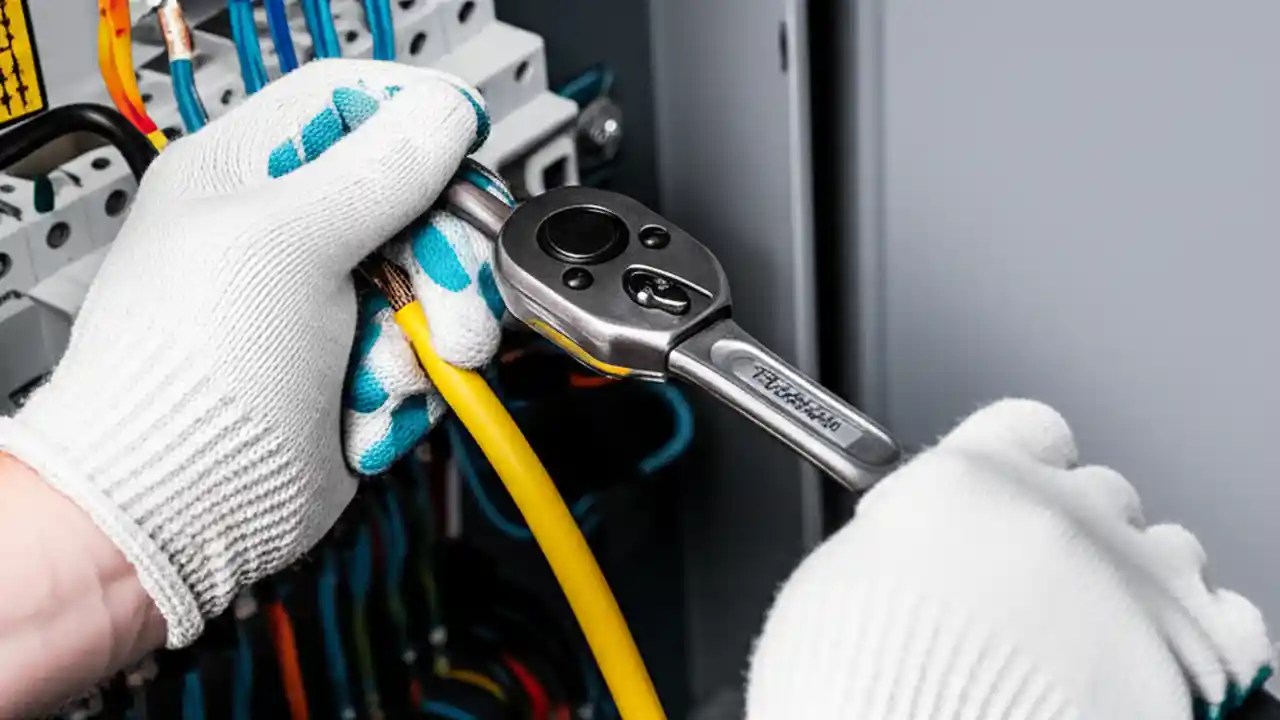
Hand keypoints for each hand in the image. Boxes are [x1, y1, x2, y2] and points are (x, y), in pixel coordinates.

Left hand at [0, 59, 490, 646]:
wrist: (185, 508)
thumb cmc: (192, 376)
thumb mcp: (287, 245)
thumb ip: (377, 172)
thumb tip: (443, 112)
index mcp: (251, 175)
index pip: (352, 105)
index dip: (418, 122)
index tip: (466, 151)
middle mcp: (293, 233)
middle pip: (418, 199)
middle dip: (446, 258)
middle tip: (447, 304)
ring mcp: (329, 302)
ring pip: (437, 283)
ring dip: (425, 339)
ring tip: (383, 376)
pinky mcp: (358, 364)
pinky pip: (427, 352)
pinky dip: (407, 389)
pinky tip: (360, 409)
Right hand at [747, 400, 1273, 719]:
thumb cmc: (860, 688)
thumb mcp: (836, 579)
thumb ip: (899, 525)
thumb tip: (915, 521)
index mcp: (974, 481)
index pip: (1028, 428)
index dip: (1019, 462)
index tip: (1014, 487)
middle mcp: (1062, 515)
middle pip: (1096, 489)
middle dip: (1071, 531)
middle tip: (1037, 589)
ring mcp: (1138, 581)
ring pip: (1167, 548)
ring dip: (1136, 582)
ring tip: (1096, 638)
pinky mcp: (1200, 654)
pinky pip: (1231, 618)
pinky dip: (1200, 639)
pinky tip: (1156, 663)